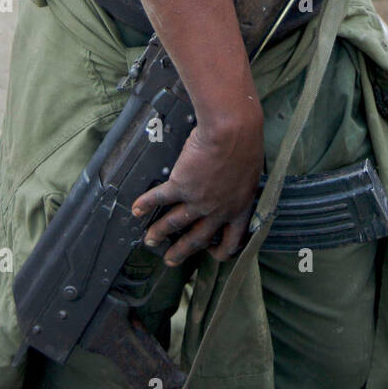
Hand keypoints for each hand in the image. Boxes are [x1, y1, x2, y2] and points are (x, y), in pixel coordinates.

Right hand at [132, 104, 263, 266]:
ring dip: (159, 232)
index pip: (232, 240)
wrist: (233, 130)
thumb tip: (234, 183)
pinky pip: (160, 198)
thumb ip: (240, 184)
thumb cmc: (247, 142)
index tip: (211, 252)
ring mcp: (199, 200)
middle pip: (198, 239)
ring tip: (150, 239)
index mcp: (240, 207)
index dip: (220, 250)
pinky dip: (146, 203)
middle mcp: (219, 210)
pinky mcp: (182, 185)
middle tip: (171, 258)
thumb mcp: (250, 170)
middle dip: (182, 251)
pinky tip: (137, 208)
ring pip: (175, 223)